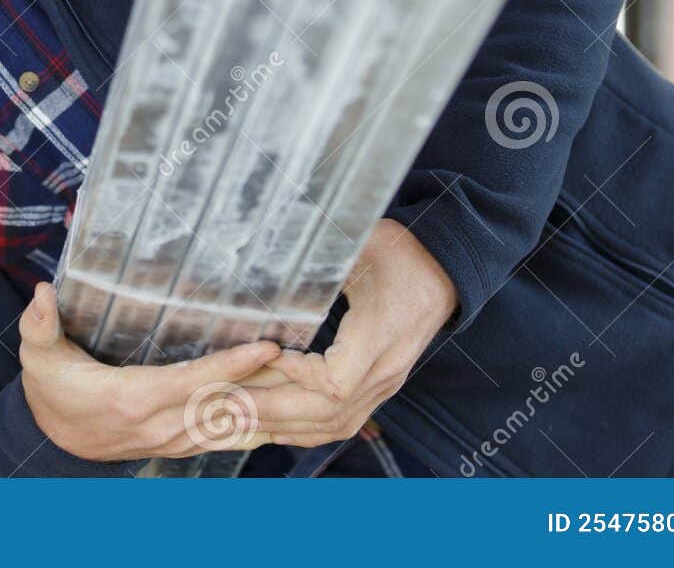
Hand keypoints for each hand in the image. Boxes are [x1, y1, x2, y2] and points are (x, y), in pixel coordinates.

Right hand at [18, 283, 348, 461]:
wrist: (53, 442)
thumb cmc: (52, 392)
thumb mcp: (39, 358)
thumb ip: (40, 325)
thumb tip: (42, 292)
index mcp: (135, 398)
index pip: (194, 382)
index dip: (234, 365)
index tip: (270, 347)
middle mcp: (162, 424)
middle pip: (227, 405)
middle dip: (274, 385)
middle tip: (316, 360)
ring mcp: (176, 439)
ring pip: (236, 425)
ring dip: (276, 406)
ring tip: (316, 381)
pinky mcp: (183, 443)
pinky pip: (232, 439)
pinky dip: (264, 427)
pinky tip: (294, 416)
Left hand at [263, 218, 457, 443]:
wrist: (442, 270)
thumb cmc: (401, 253)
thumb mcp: (360, 245)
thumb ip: (318, 260)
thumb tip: (268, 258)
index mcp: (379, 334)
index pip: (334, 382)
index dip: (295, 376)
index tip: (267, 355)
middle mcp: (385, 367)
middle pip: (329, 411)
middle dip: (276, 410)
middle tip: (231, 402)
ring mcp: (386, 381)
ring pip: (337, 422)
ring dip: (289, 424)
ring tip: (245, 417)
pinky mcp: (382, 385)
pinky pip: (346, 420)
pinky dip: (311, 429)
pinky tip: (280, 428)